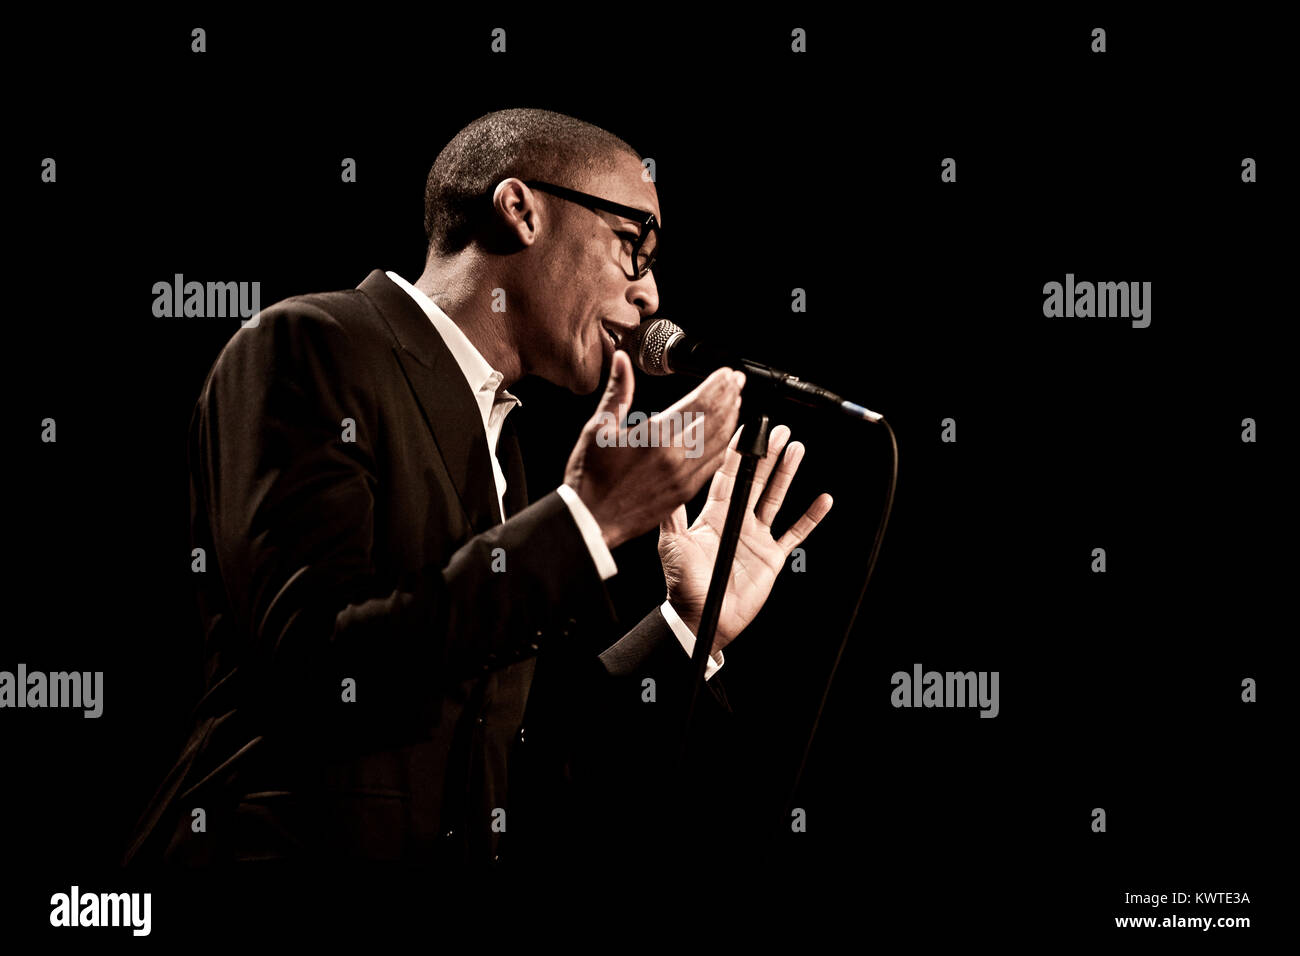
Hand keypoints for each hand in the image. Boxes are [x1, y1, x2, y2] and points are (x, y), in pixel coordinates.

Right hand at [564, 349, 744, 549]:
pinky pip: (712, 464)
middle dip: (730, 396)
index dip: (718, 385)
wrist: (591, 521)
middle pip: (715, 419)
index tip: (727, 373)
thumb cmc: (589, 478)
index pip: (699, 402)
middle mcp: (674, 456)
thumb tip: (622, 361)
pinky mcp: (684, 492)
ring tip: (735, 401)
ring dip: (730, 419)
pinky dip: (723, 445)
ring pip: (718, 442)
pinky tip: (725, 435)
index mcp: (654, 435)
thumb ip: (617, 391)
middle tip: (738, 381)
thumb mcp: (598, 428)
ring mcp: (682, 476)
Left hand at [659, 423, 832, 654]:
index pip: (730, 476)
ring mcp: (756, 537)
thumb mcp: (672, 545)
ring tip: (798, 449)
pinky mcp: (772, 556)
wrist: (701, 618)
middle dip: (769, 456)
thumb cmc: (682, 584)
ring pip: (775, 499)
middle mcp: (737, 521)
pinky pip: (795, 533)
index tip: (749, 430)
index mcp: (714, 515)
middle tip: (781, 432)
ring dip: (787, 475)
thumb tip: (667, 484)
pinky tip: (823, 499)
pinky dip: (810, 517)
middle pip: (757, 481)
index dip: (740, 454)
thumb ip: (673, 516)